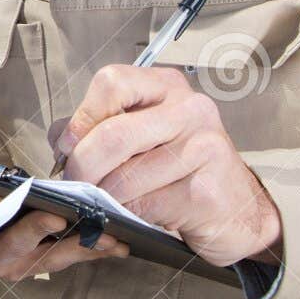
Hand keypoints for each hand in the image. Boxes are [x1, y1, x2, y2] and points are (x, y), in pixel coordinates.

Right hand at [0, 175, 126, 280]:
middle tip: (58, 216)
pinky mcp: (40, 264)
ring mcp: (18, 266)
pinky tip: (119, 244)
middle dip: (38, 231)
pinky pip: (68, 259)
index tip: (2, 194)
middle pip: (16, 246)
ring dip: (81, 247)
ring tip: (109, 236)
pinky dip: (94, 252)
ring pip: (51, 257)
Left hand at [58, 64, 282, 267]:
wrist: (239, 211)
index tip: (68, 146)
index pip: (112, 82)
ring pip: (124, 178)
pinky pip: (145, 206)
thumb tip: (60, 138)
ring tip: (108, 201)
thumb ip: (98, 127)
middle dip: (82, 168)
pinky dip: (130, 216)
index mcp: (166, 87)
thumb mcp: (142, 136)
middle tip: (76, 184)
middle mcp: (190, 109)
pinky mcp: (206, 190)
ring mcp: (203, 148)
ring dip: (104, 198)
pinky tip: (140, 214)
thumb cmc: (181, 171)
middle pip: (112, 135)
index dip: (81, 117)